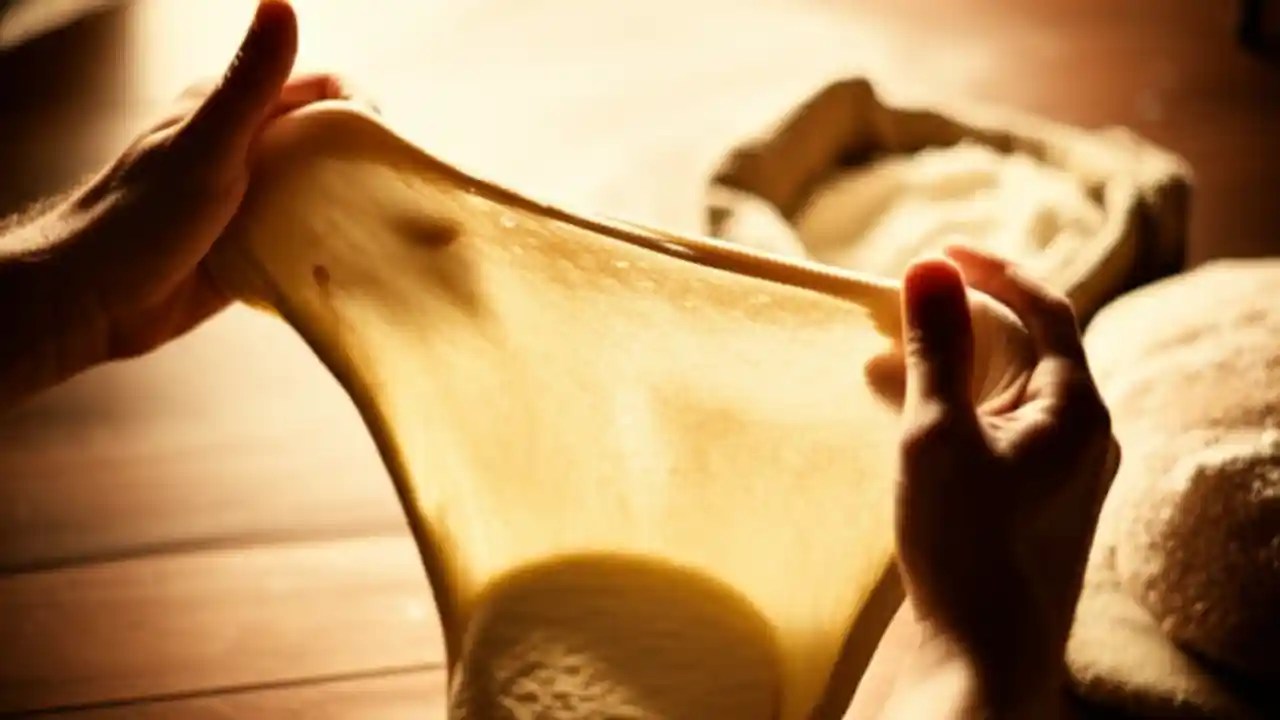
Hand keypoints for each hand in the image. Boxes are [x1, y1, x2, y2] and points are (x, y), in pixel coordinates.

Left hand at [0, 0, 353, 402]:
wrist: (94, 301)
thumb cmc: (140, 217)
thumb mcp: (207, 145)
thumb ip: (251, 82)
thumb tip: (282, 3)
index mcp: (232, 108)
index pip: (318, 89)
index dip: (358, 109)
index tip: (382, 148)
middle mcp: (245, 148)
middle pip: (326, 143)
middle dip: (361, 164)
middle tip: (387, 199)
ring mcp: (250, 198)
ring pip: (319, 193)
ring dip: (346, 209)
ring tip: (377, 234)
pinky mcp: (252, 245)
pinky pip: (303, 239)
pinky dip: (325, 248)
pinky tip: (346, 263)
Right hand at [886, 246, 1119, 712]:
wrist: (982, 650)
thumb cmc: (963, 540)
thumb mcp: (937, 432)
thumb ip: (935, 347)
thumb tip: (927, 266)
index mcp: (1078, 408)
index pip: (1047, 308)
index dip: (993, 270)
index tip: (938, 251)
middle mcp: (1086, 435)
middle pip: (1028, 349)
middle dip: (962, 322)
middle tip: (903, 308)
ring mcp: (1066, 472)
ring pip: (1010, 393)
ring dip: (953, 368)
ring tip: (890, 364)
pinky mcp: (1039, 501)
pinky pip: (1002, 430)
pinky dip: (959, 409)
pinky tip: (914, 419)